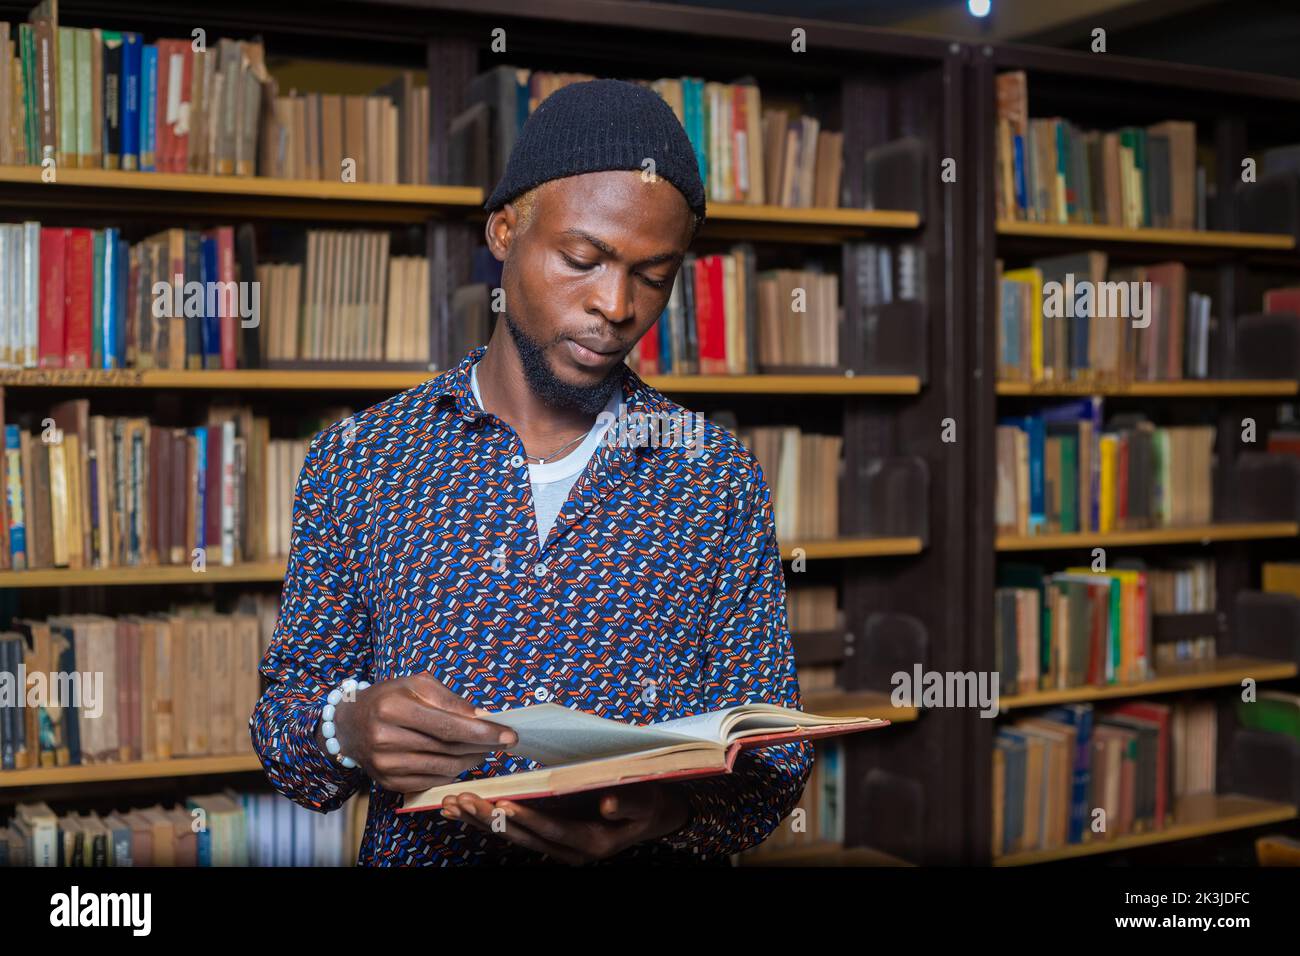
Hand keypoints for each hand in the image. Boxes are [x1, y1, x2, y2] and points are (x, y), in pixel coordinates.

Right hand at [316, 673, 517, 792]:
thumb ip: (450, 700)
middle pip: (448, 749)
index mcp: (393, 708)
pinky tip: (460, 760)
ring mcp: (385, 765)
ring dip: (470, 760)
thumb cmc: (390, 698)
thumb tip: (483, 718)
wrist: (350, 724)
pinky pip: (430, 781)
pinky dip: (451, 772)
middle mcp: (385, 739)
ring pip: (443, 768)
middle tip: (503, 742)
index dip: (482, 732)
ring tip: (483, 750)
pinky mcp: (387, 782)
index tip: (509, 735)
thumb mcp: (417, 684)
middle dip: (482, 746)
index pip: (448, 726)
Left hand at [439, 782, 690, 863]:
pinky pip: (510, 827)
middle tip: (462, 800)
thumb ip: (628, 803)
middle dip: (490, 817)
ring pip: (509, 833)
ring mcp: (552, 843)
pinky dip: (486, 816)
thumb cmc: (647, 804)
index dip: (528, 817)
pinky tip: (462, 808)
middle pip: (522, 835)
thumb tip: (607, 804)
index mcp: (589, 843)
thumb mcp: (645, 802)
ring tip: (451, 804)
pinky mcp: (544, 833)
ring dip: (479, 819)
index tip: (505, 803)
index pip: (553, 830)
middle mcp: (566, 849)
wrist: (649, 816)